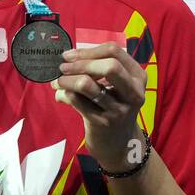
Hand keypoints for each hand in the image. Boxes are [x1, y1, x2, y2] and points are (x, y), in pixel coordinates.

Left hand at [51, 42, 145, 170]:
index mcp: (138, 77)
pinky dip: (63, 94)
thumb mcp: (117, 87)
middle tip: (63, 67)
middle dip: (80, 63)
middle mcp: (133, 92)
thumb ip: (99, 70)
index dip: (88, 50)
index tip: (70, 55)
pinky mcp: (102, 122)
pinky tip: (60, 95)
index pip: (115, 51)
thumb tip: (69, 57)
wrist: (119, 143)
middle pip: (109, 66)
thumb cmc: (114, 107)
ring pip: (86, 84)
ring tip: (57, 82)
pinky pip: (76, 100)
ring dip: (66, 80)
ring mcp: (119, 109)